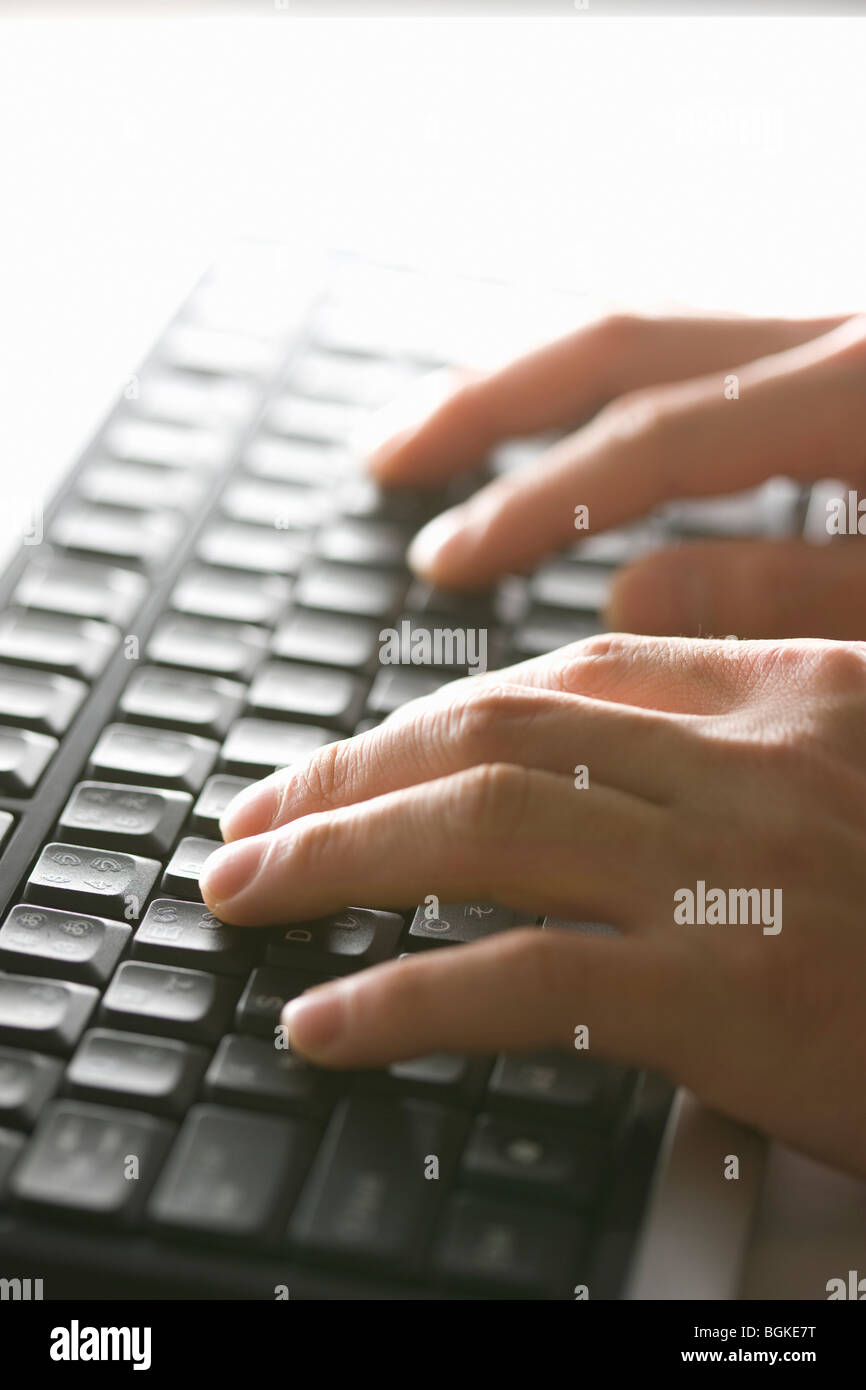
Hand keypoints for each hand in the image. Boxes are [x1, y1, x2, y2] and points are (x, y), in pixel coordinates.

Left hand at [199, 634, 865, 1178]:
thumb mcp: (865, 776)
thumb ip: (752, 744)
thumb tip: (604, 747)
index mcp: (798, 696)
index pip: (572, 673)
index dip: (437, 710)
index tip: (356, 754)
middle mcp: (756, 764)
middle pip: (497, 732)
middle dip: (350, 772)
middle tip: (255, 816)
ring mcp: (738, 873)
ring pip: (484, 829)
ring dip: (335, 858)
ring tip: (243, 890)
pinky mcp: (730, 996)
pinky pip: (520, 981)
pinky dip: (402, 997)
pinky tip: (327, 1020)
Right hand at [367, 311, 865, 638]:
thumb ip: (793, 594)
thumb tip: (628, 600)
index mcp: (862, 391)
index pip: (650, 442)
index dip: (534, 500)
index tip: (443, 558)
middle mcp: (838, 332)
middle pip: (620, 345)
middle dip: (492, 402)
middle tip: (389, 456)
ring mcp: (841, 328)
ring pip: (655, 332)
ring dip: (542, 377)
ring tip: (451, 429)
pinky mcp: (848, 351)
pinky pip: (701, 348)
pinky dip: (614, 383)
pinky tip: (579, 420)